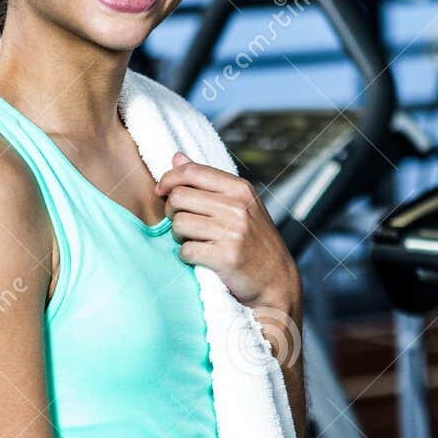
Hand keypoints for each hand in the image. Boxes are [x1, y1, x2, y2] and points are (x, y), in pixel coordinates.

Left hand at [155, 151, 302, 315]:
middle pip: (179, 197)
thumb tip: (177, 156)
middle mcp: (237, 207)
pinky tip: (200, 257)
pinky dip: (187, 256)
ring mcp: (232, 232)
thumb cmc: (254, 241)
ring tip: (194, 241)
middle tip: (182, 223)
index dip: (168, 179)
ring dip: (179, 236)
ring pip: (178, 224)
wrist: (277, 280)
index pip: (191, 172)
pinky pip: (186, 250)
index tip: (161, 191)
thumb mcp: (239, 205)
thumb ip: (207, 181)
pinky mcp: (225, 257)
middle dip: (172, 211)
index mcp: (240, 189)